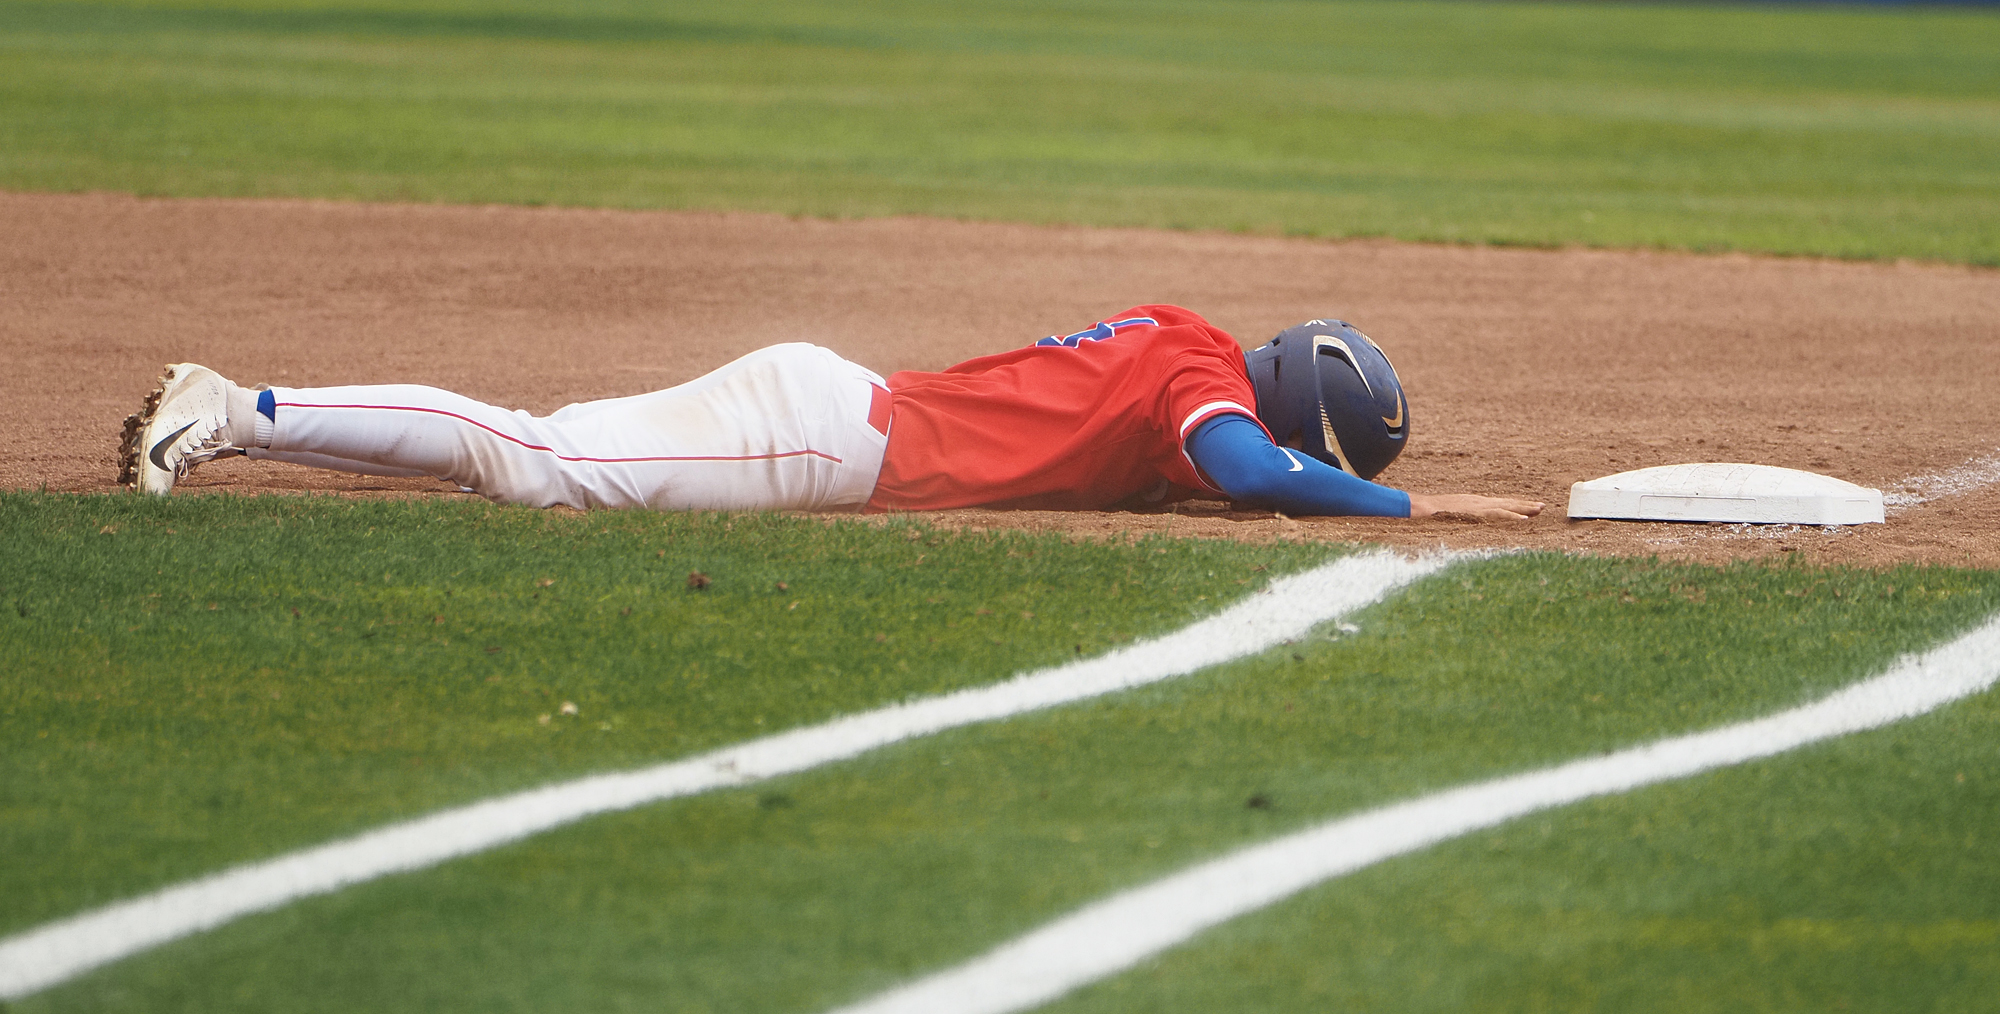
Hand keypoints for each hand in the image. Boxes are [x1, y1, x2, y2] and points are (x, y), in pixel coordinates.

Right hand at [1407, 493, 1544, 521]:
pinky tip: (1523, 519)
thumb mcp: (1448, 515)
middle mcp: (1478, 502)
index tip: (1528, 506)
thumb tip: (1461, 523)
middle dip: (1524, 504)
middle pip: (1506, 502)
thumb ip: (1457, 518)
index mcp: (1473, 503)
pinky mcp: (1476, 512)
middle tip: (1542, 505)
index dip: (1514, 505)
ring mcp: (1477, 505)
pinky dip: (1510, 516)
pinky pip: (1497, 514)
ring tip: (1539, 509)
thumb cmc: (1431, 513)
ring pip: (1505, 506)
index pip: (1498, 504)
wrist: (1421, 507)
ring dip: (1523, 508)